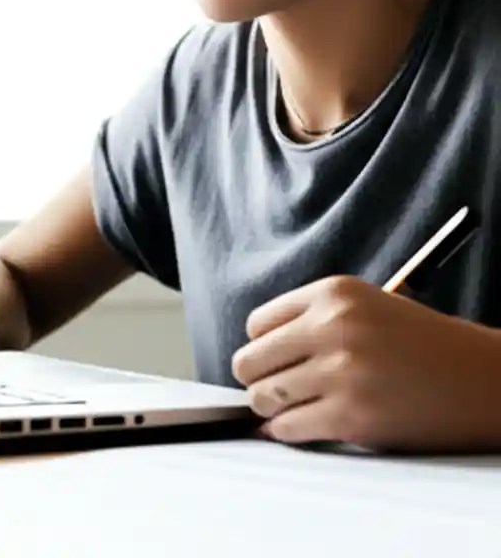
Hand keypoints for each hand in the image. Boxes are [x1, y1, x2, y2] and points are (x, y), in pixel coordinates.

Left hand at [232, 276, 500, 451]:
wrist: (484, 380)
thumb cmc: (425, 347)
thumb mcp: (367, 308)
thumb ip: (312, 321)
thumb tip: (254, 358)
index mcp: (335, 294)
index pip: (257, 324)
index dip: (264, 347)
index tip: (278, 360)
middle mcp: (334, 327)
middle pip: (249, 361)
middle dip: (259, 379)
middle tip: (279, 389)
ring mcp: (342, 372)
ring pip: (262, 397)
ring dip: (272, 408)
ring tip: (296, 407)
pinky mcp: (351, 415)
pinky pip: (286, 428)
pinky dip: (289, 432)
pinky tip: (310, 425)